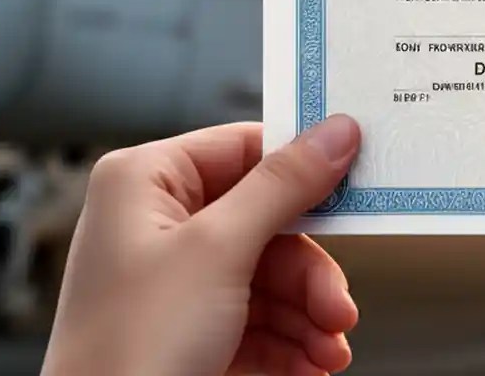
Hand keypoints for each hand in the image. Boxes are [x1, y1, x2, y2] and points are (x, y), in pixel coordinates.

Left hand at [41, 116, 361, 375]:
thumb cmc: (128, 349)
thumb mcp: (218, 252)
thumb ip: (283, 186)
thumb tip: (336, 131)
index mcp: (145, 181)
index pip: (245, 148)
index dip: (303, 167)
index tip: (356, 182)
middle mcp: (157, 222)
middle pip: (270, 221)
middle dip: (311, 274)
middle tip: (338, 306)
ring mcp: (175, 278)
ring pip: (272, 275)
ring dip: (310, 315)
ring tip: (328, 349)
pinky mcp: (191, 325)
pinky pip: (260, 317)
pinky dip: (292, 341)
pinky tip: (310, 364)